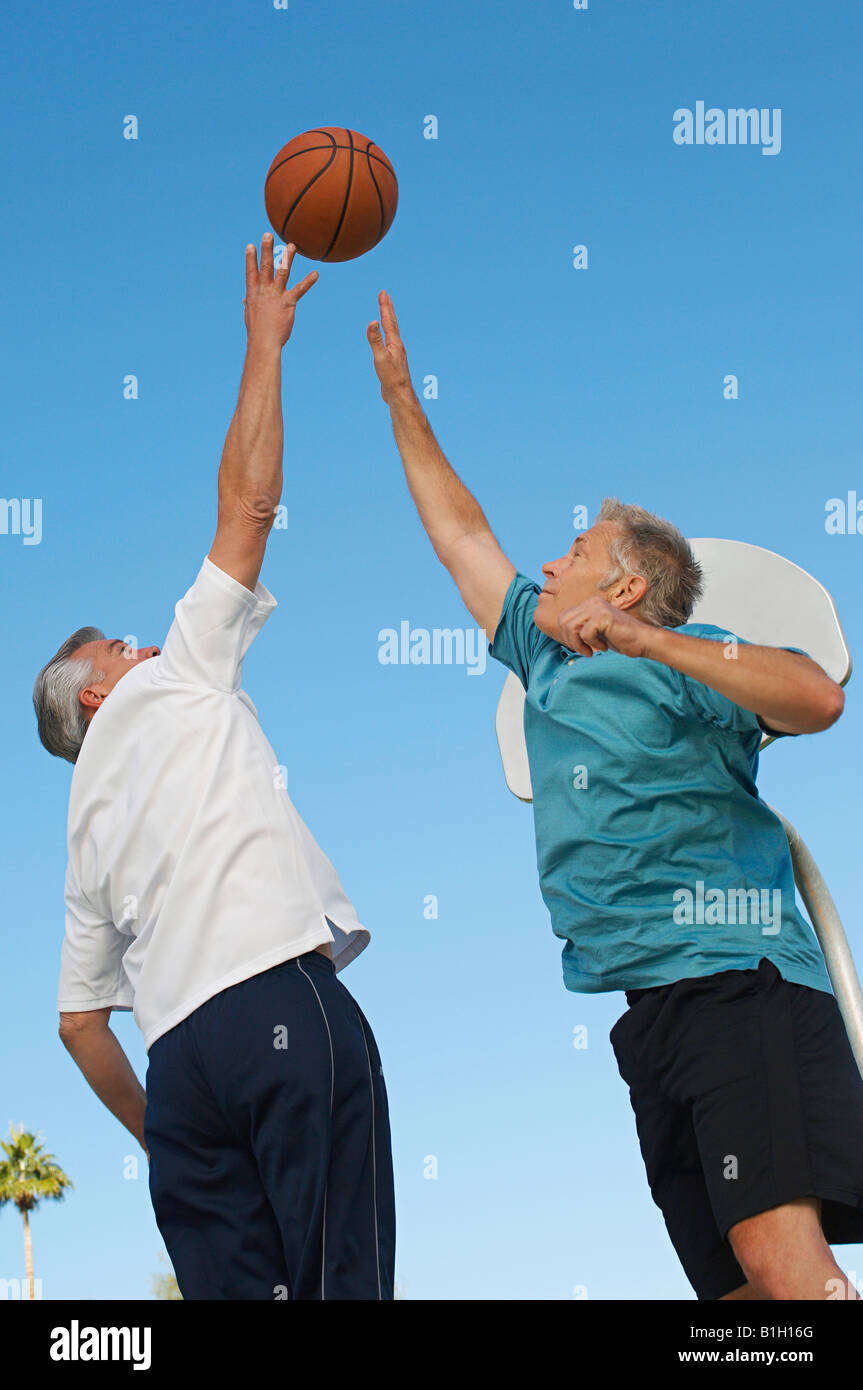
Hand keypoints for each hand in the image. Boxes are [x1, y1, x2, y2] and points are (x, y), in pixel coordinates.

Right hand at [243, 234, 317, 349]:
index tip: (251, 245)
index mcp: (253, 293)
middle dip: (266, 250)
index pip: (250, 272)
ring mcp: (276, 296)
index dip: (250, 259)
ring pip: (282, 273)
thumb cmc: (257, 331)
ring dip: (287, 258)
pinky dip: (308, 281)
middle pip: (265, 266)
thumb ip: (250, 303)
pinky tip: (315, 274)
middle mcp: (264, 291)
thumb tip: (246, 300)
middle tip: (268, 235)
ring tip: (291, 245)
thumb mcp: (250, 314)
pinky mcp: (288, 303)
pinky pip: (299, 290)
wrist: (263, 342)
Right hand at [367, 291, 413, 403]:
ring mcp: (396, 353)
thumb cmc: (391, 377)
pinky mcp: (394, 361)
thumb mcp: (380, 357)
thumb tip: (372, 322)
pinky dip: (387, 335)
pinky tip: (386, 339)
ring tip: (386, 314)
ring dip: (388, 321)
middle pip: (392, 323)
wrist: (399, 395)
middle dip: (388, 309)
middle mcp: (398, 345)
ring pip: (392, 333)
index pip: (388, 320)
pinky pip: (389, 342)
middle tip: (385, 296)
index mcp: (395, 342)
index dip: (385, 306)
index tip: (383, 293)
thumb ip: (375, 340)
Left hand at [557, 595, 651, 658]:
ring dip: (579, 644)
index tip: (580, 646)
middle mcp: (592, 602)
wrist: (643, 641)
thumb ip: (580, 627)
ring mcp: (598, 607)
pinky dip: (592, 644)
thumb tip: (561, 632)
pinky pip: (584, 633)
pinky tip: (604, 647)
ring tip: (592, 650)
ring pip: (571, 627)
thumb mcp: (596, 631)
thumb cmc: (621, 639)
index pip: (563, 618)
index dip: (567, 635)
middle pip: (563, 621)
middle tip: (584, 650)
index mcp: (589, 603)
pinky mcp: (603, 616)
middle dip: (570, 640)